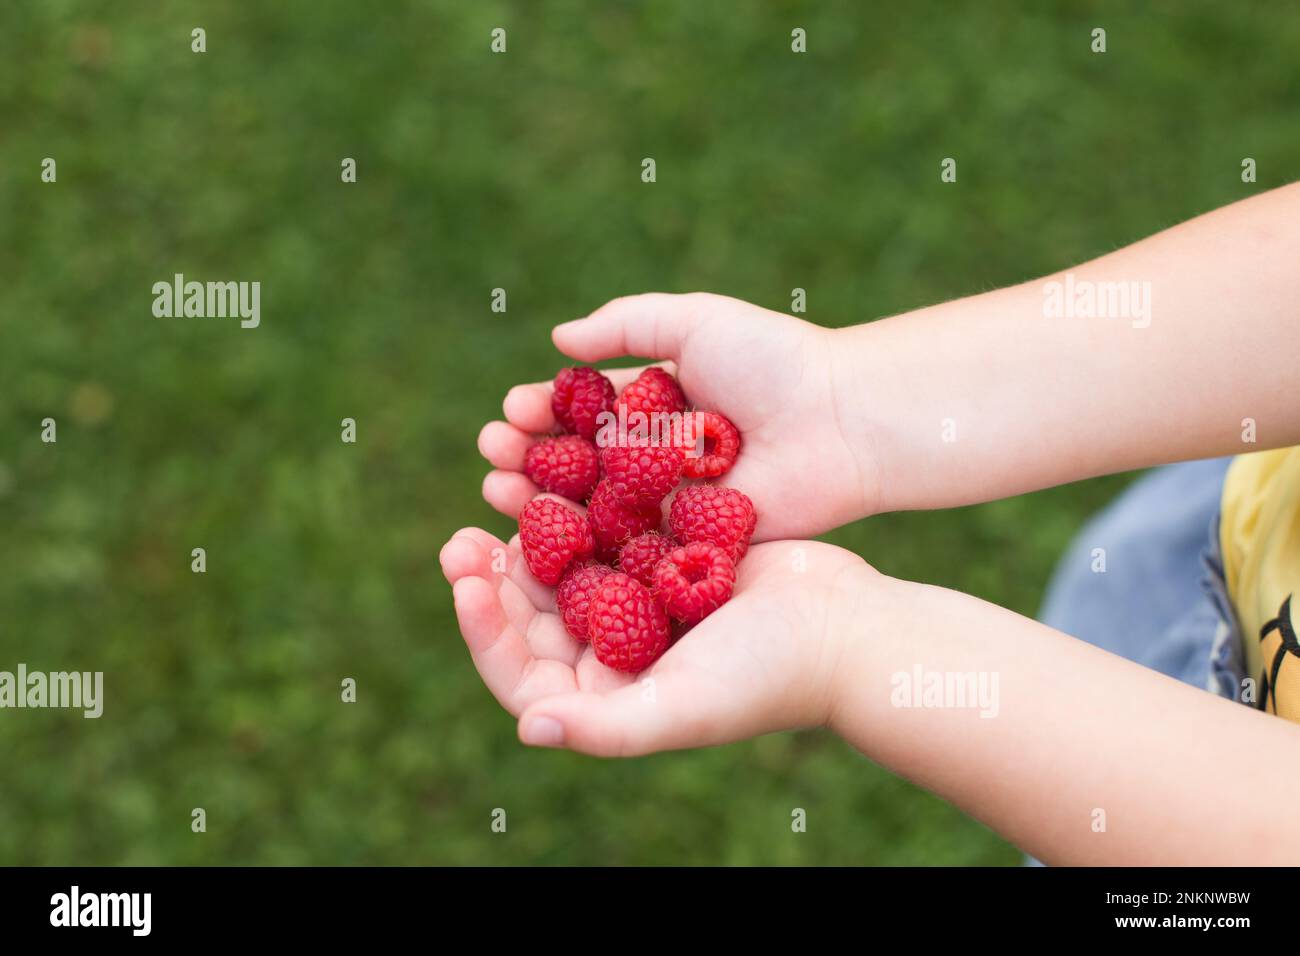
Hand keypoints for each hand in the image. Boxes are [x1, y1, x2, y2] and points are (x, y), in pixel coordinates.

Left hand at [439, 525, 877, 755]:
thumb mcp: (687, 706)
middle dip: (492, 578)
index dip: (485, 634)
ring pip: (562, 568)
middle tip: (462, 537)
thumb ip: (608, 727)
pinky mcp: (663, 558)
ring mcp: (637, 603)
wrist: (845, 626)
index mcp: (609, 695)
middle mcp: (615, 654)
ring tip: (496, 493)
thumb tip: (529, 727)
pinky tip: (556, 470)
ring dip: (525, 534)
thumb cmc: (770, 677)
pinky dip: (577, 504)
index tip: (466, 583)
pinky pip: (604, 529)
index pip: (523, 675)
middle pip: (532, 617)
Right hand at [476, 293, 879, 539]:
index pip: (584, 411)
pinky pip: (631, 546)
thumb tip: (559, 339)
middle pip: (578, 461)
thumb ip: (625, 324)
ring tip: (497, 488)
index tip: (510, 410)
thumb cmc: (772, 361)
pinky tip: (543, 540)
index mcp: (657, 404)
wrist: (837, 419)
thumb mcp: (694, 321)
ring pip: (593, 506)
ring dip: (540, 501)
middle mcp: (658, 456)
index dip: (543, 411)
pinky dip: (587, 545)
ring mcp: (673, 504)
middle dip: (529, 456)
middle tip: (491, 453)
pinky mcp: (691, 545)